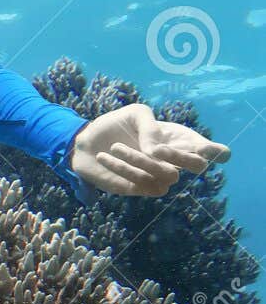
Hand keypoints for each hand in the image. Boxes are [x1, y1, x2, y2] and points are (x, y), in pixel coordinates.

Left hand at [69, 102, 230, 195]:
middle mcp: (172, 160)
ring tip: (115, 146)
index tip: (212, 150)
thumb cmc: (116, 125)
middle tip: (158, 148)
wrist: (85, 142)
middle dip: (183, 158)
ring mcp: (156, 176)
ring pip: (167, 177)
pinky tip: (106, 156)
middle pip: (195, 166)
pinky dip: (124, 169)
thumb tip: (156, 151)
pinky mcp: (137, 189)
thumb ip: (150, 127)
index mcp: (177, 139)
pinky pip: (141, 183)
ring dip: (141, 161)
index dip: (217, 151)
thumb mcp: (136, 114)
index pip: (207, 149)